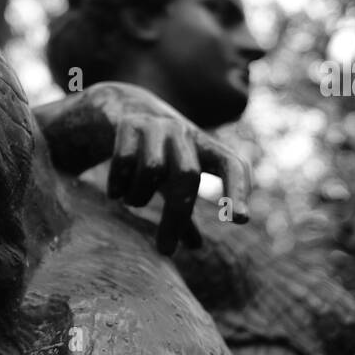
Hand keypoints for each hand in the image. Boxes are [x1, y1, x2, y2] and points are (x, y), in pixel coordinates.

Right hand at [84, 82, 251, 254]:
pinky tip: (115, 193)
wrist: (120, 105)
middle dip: (175, 216)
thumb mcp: (174, 177)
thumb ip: (185, 211)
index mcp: (204, 146)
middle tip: (165, 249)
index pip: (231, 164)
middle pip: (186, 176)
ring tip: (132, 202)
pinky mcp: (127, 123)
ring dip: (139, 197)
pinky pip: (124, 161)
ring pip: (151, 169)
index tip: (239, 220)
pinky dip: (119, 185)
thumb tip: (196, 248)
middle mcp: (184, 132)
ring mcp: (156, 125)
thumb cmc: (156, 151)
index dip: (237, 190)